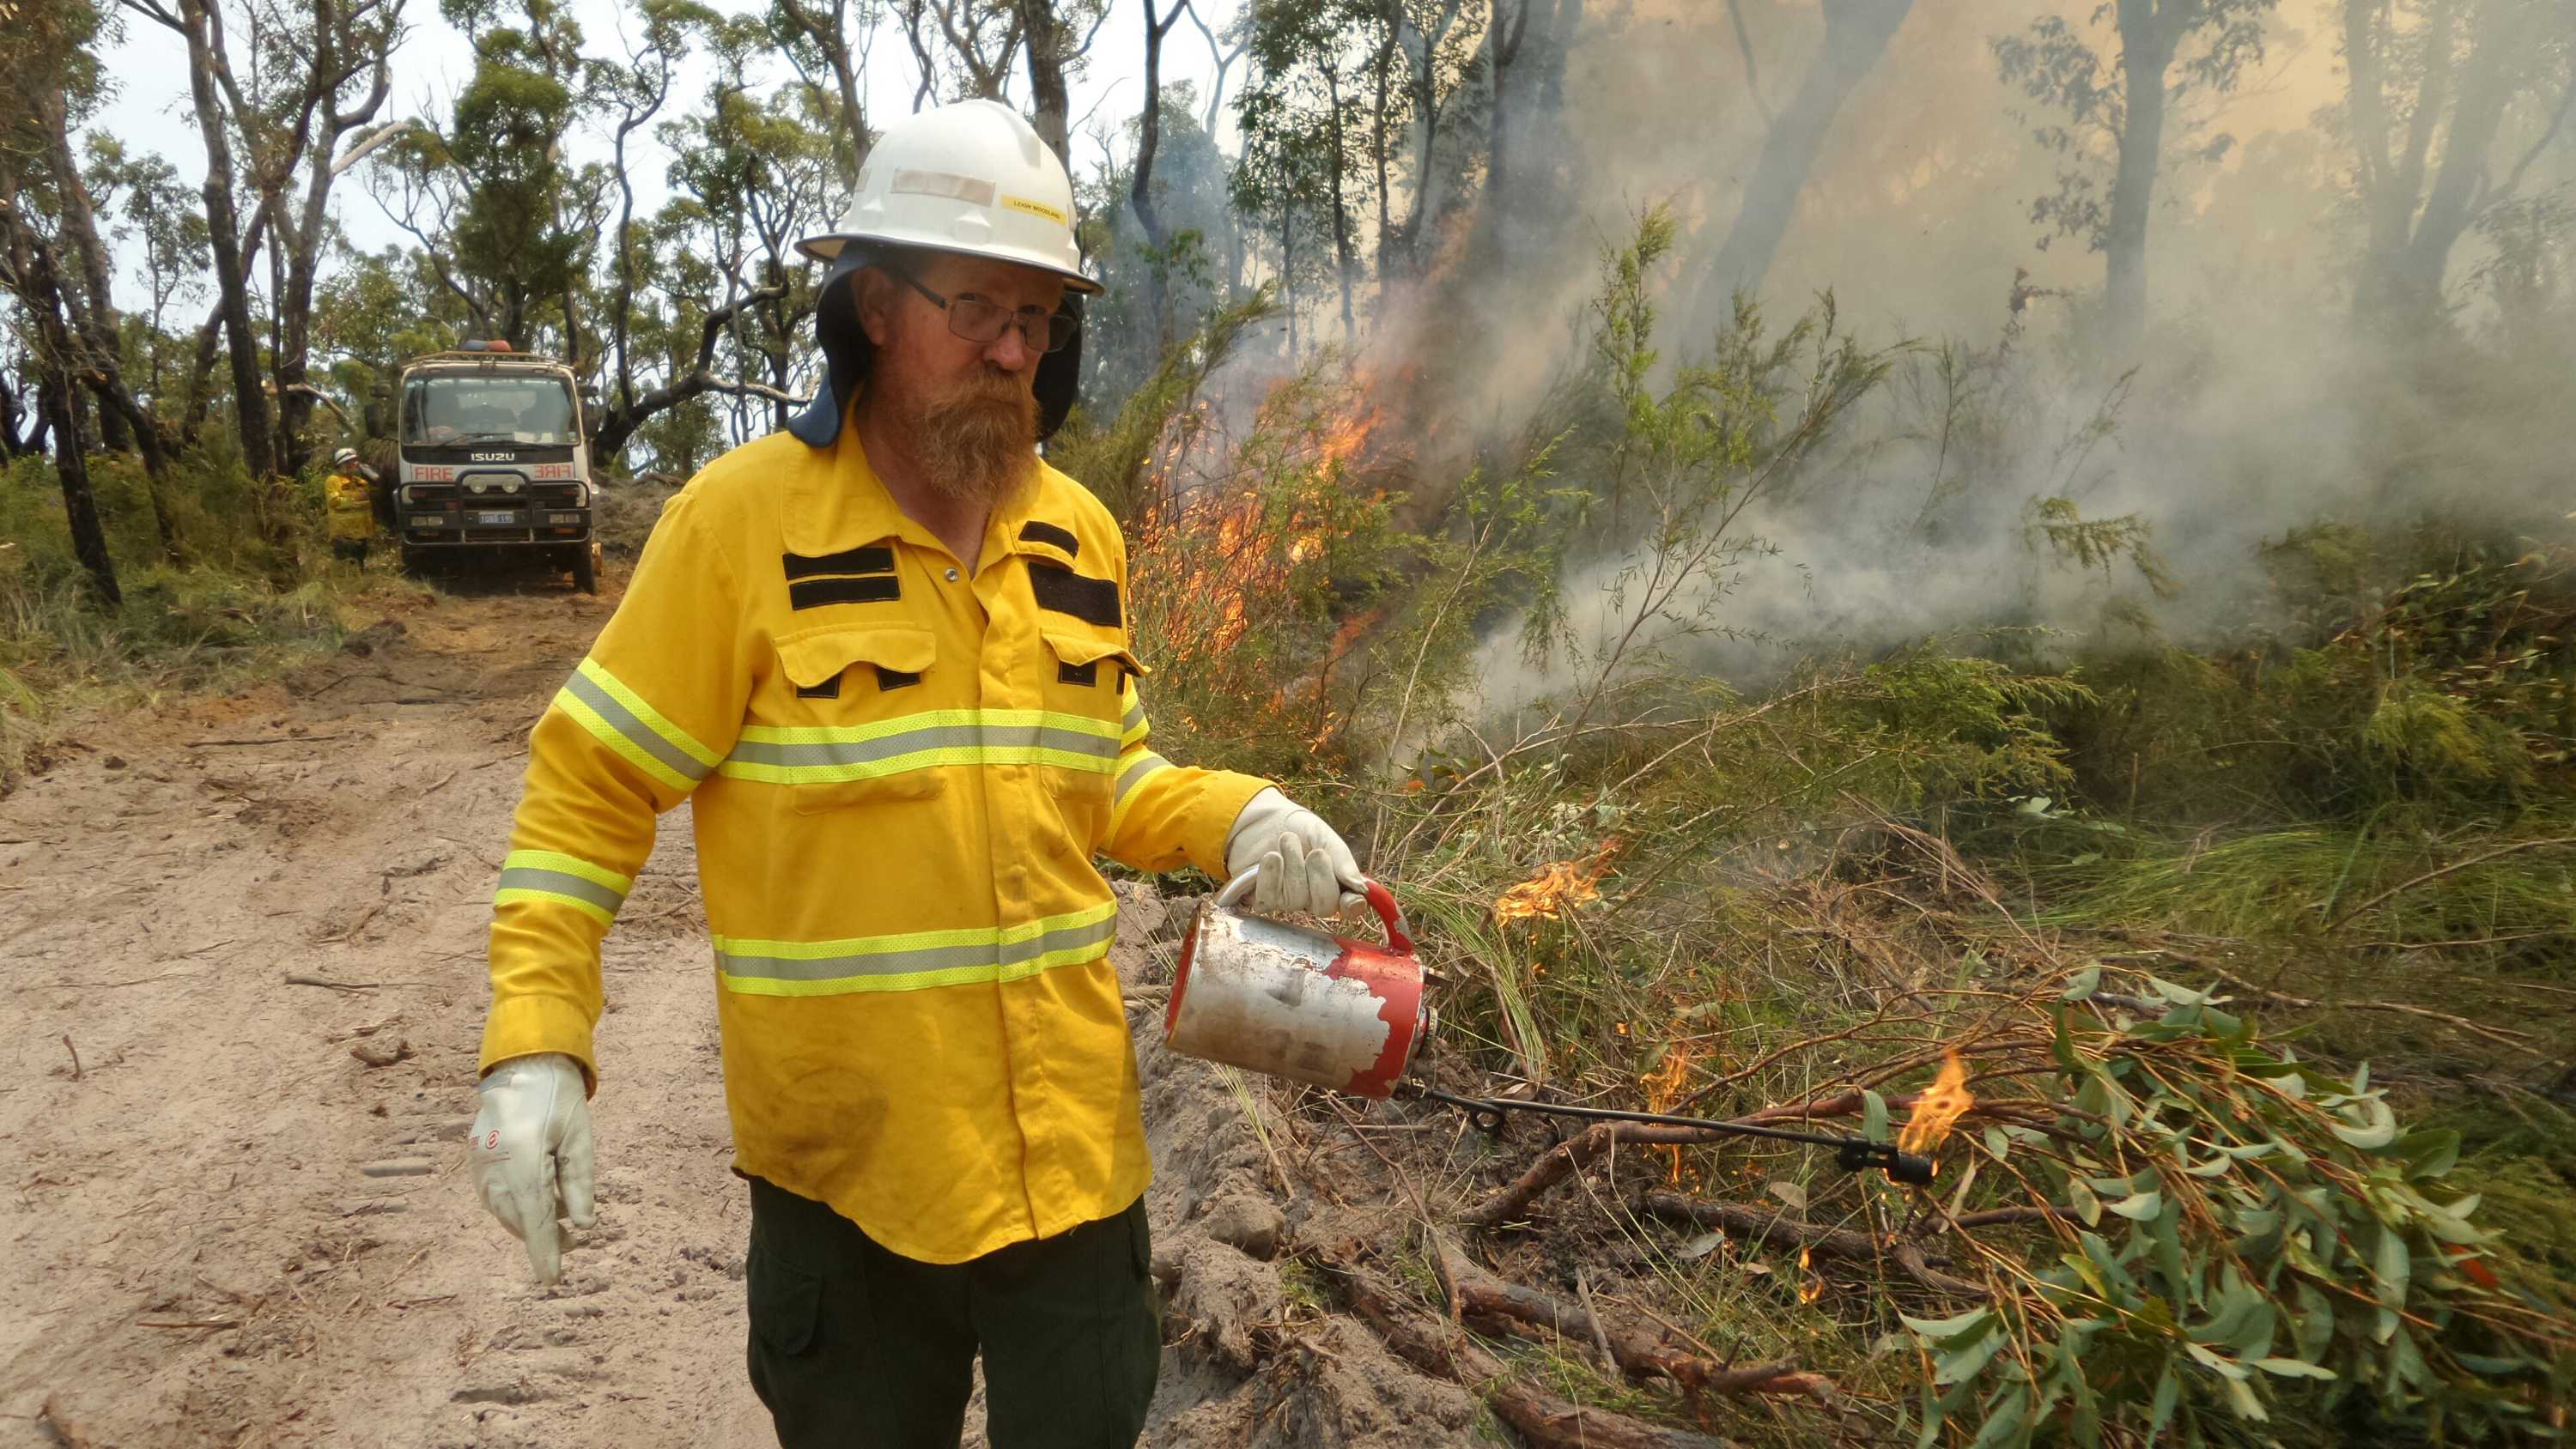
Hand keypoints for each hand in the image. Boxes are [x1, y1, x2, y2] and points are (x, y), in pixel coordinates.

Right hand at [467, 1052, 595, 1283]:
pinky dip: (514, 1205)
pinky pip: (493, 1196)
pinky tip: (536, 1198)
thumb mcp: (580, 1138)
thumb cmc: (560, 1098)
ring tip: (560, 1218)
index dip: (545, 1252)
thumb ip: (580, 1183)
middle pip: (518, 1219)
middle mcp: (495, 1165)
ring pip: (503, 1211)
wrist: (523, 1063)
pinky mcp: (475, 1159)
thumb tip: (584, 1225)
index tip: (553, 1281)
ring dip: (529, 1221)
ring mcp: (479, 1163)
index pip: (536, 1219)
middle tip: (572, 1243)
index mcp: (524, 1159)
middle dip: (543, 1237)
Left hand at [1224, 788, 1366, 920]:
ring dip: (1293, 864)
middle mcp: (1313, 899)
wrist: (1263, 817)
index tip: (1352, 897)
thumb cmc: (1298, 828)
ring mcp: (1287, 902)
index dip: (1352, 906)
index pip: (1350, 907)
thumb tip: (1361, 888)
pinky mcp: (1262, 900)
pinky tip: (1271, 856)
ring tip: (1287, 841)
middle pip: (1325, 907)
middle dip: (1321, 876)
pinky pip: (1269, 898)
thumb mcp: (1324, 836)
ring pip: (1296, 899)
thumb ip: (1342, 860)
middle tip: (1315, 852)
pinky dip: (1271, 872)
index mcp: (1335, 884)